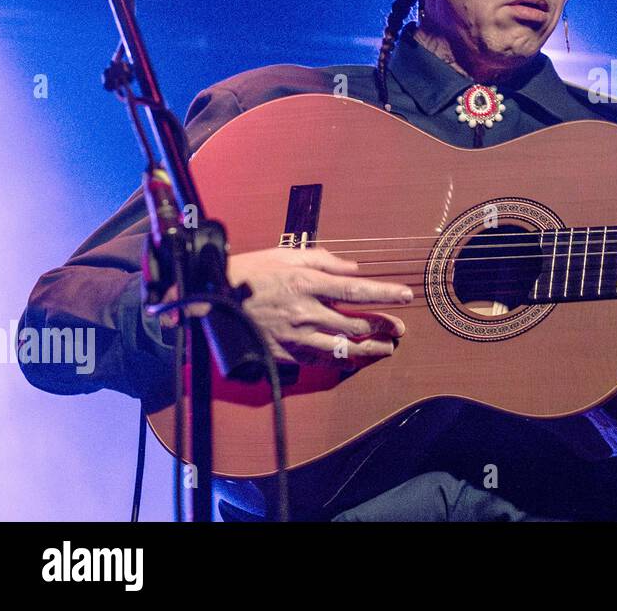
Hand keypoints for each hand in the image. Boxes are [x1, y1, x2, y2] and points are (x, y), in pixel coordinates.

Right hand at [204, 247, 413, 368]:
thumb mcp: (286, 255)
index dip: (385, 294)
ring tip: (386, 348)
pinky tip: (355, 360)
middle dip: (382, 326)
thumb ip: (324, 261)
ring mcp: (294, 336)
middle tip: (399, 329)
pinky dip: (342, 362)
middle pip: (355, 323)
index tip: (406, 296)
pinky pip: (319, 360)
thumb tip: (354, 268)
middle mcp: (305, 312)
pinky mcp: (284, 353)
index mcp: (307, 284)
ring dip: (369, 349)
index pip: (357, 289)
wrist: (210, 298)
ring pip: (341, 348)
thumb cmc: (250, 272)